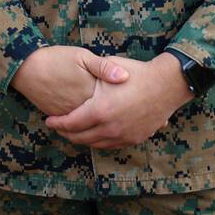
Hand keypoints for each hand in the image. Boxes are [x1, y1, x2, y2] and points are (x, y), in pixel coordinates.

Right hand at [10, 45, 129, 117]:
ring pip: (89, 127)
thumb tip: (124, 77)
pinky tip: (94, 123)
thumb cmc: (55, 58)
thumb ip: (104, 67)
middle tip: (127, 116)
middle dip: (115, 119)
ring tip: (114, 122)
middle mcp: (80, 109)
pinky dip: (86, 126)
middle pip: (103, 120)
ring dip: (102, 127)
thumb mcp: (82, 57)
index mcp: (89, 94)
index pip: (112, 106)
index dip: (124, 104)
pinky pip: (75, 127)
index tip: (134, 101)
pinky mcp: (59, 117)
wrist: (26, 68)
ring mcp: (68, 116)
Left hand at [44, 52, 194, 149]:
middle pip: (80, 138)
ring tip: (75, 132)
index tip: (48, 120)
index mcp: (99, 111)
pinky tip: (96, 133)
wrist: (166, 84)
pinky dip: (99, 141)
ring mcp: (123, 136)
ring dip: (82, 139)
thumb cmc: (136, 73)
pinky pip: (111, 145)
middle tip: (59, 127)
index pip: (70, 123)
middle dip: (66, 133)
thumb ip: (91, 77)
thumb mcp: (109, 69)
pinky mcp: (134, 139)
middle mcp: (109, 128)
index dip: (57, 123)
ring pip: (95, 144)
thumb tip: (74, 83)